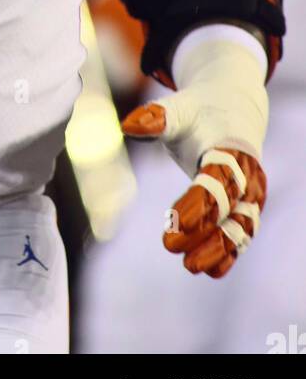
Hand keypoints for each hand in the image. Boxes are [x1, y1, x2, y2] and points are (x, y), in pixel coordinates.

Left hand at [122, 102, 265, 277]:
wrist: (231, 110)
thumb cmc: (197, 112)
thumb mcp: (177, 109)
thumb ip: (156, 118)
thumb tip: (128, 126)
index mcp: (231, 149)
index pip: (218, 179)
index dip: (199, 202)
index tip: (174, 220)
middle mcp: (247, 175)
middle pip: (229, 208)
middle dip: (203, 230)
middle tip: (170, 246)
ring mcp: (250, 194)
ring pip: (241, 227)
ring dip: (219, 248)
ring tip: (192, 267)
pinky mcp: (246, 206)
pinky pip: (242, 233)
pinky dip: (230, 251)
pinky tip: (211, 270)